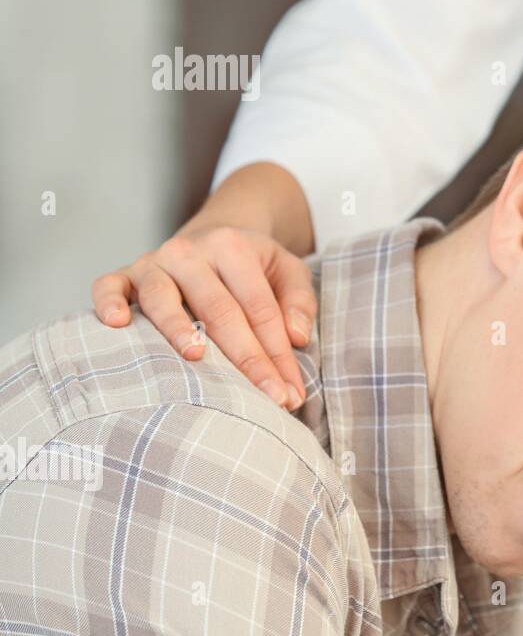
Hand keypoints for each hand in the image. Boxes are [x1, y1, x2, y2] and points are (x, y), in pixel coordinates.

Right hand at [91, 225, 316, 410]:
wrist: (212, 237)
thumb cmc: (253, 266)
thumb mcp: (288, 271)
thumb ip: (299, 301)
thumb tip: (297, 337)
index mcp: (234, 248)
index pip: (260, 308)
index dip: (278, 353)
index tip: (291, 393)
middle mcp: (190, 252)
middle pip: (219, 309)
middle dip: (245, 359)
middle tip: (266, 398)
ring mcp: (154, 263)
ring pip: (163, 298)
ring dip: (177, 328)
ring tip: (196, 356)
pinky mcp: (125, 274)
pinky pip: (109, 285)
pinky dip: (109, 302)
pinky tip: (116, 324)